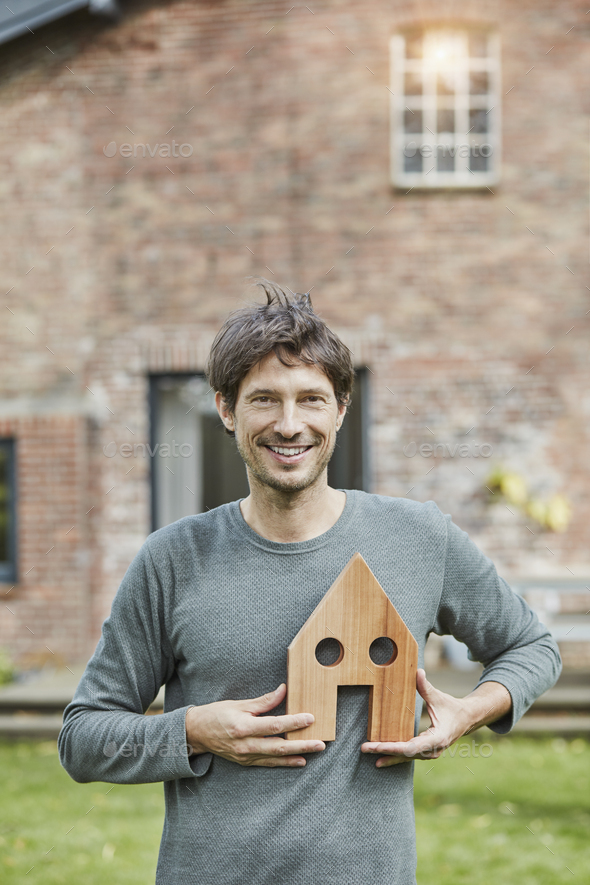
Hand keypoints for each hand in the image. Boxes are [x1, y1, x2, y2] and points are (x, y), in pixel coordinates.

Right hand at [185, 683, 324, 767]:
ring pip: (276, 757)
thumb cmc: (217, 714)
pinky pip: (268, 763)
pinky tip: (299, 761)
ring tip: (314, 751)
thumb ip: (263, 701)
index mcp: (243, 726)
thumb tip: (284, 691)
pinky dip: (284, 763)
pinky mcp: (245, 762)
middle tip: (320, 743)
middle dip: (302, 744)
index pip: (274, 725)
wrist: (197, 733)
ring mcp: (245, 755)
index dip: (293, 722)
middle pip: (279, 745)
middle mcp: (245, 744)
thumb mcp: (239, 703)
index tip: (310, 718)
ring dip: (297, 754)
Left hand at [361, 669, 510, 767]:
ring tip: (369, 753)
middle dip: (385, 751)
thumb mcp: (439, 697)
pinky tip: (380, 758)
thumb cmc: (452, 707)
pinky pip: (408, 756)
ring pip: (406, 757)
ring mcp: (430, 753)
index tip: (377, 746)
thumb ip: (426, 687)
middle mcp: (433, 750)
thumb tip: (417, 671)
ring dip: (388, 755)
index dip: (393, 747)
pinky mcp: (426, 752)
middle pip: (405, 754)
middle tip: (365, 748)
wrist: (466, 719)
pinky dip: (394, 756)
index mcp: (437, 739)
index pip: (411, 747)